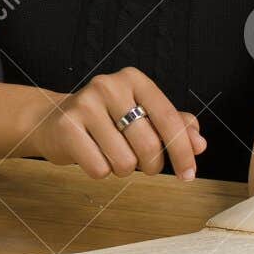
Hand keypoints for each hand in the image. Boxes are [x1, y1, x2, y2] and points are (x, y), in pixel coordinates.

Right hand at [25, 66, 205, 179]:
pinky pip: (99, 169)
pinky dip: (100, 171)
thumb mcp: (142, 115)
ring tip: (111, 153)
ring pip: (124, 162)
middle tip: (142, 163)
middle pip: (148, 145)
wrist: (54, 120)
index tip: (188, 174)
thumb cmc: (106, 120)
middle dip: (151, 165)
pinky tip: (92, 154)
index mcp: (133, 79)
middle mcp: (109, 85)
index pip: (169, 118)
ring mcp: (85, 104)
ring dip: (123, 169)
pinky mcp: (66, 127)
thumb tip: (199, 144)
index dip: (183, 151)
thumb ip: (174, 125)